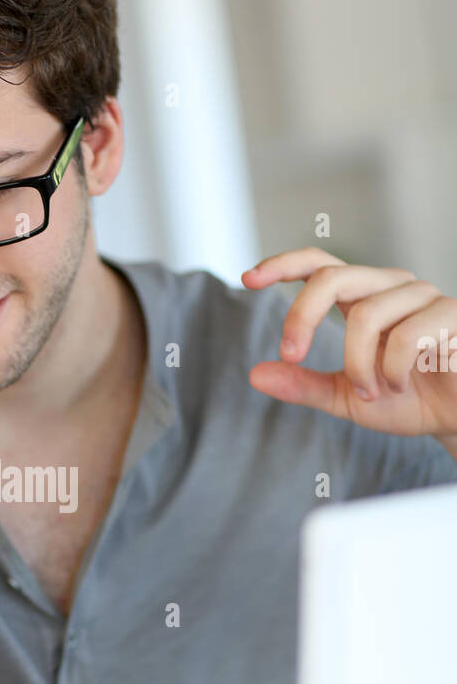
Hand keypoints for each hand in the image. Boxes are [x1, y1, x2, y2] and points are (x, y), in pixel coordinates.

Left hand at [242, 247, 456, 439]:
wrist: (456, 418)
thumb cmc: (409, 399)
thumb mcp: (346, 397)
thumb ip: (304, 385)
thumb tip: (256, 375)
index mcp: (363, 298)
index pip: (319, 265)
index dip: (283, 265)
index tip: (247, 279)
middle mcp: (390, 287)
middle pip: (330, 278)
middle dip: (301, 317)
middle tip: (292, 354)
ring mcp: (422, 296)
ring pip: (365, 316)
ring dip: (358, 366)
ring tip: (373, 392)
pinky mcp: (450, 313)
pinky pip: (405, 336)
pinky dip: (392, 371)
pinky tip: (401, 385)